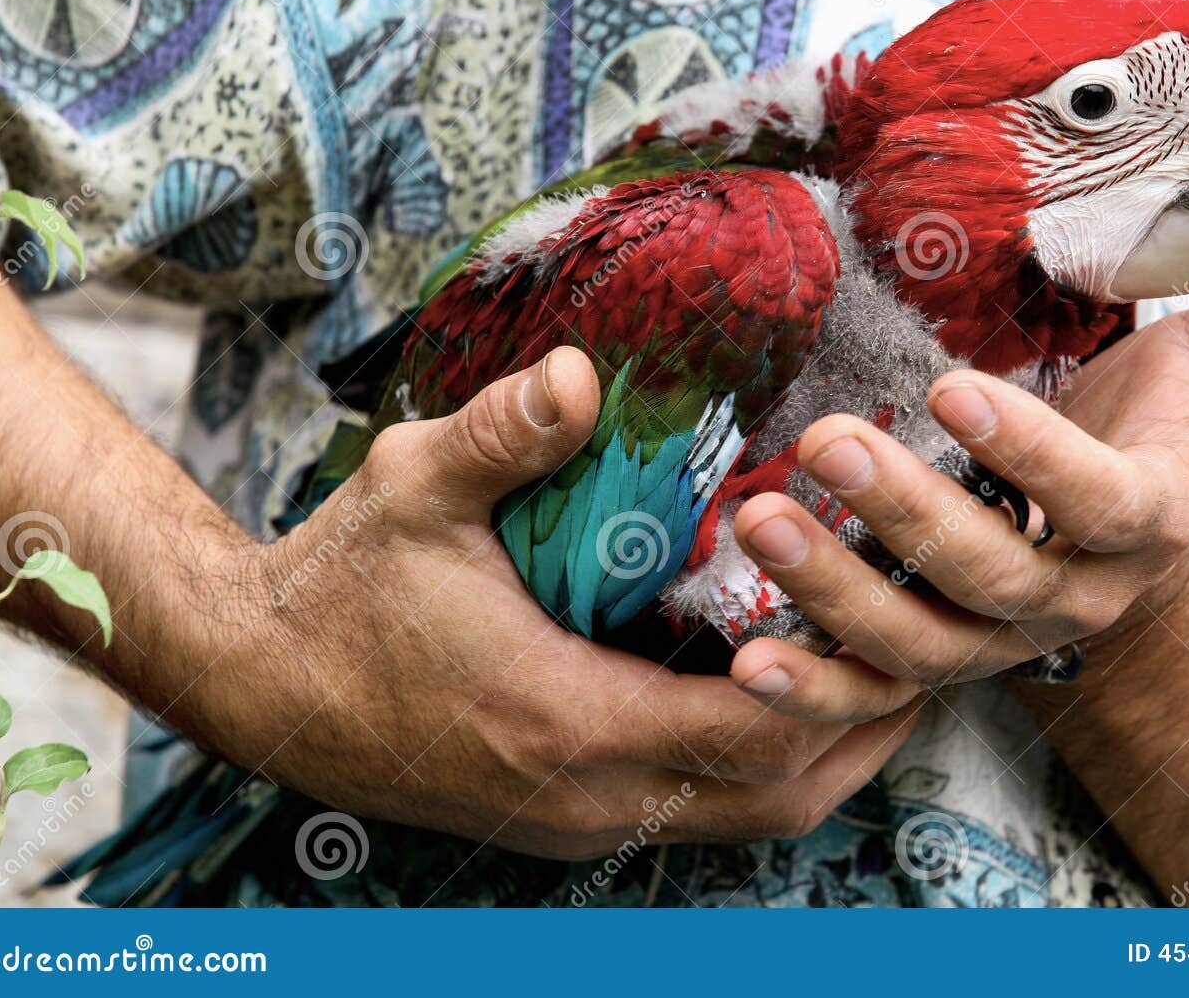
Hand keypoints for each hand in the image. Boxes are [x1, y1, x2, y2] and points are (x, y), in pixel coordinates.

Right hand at [173, 349, 914, 857]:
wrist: (262, 681)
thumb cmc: (341, 585)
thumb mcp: (412, 487)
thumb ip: (503, 432)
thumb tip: (584, 372)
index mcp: (567, 719)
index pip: (753, 731)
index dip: (844, 681)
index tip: (902, 612)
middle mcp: (586, 793)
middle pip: (779, 794)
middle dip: (867, 729)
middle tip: (926, 642)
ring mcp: (577, 816)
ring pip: (747, 816)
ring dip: (825, 752)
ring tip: (880, 668)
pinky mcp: (565, 814)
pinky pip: (699, 808)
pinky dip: (761, 761)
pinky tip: (782, 690)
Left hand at [727, 239, 1188, 720]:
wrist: (1107, 505)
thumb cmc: (1162, 418)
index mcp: (1143, 525)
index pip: (1097, 504)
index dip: (1032, 456)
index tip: (953, 385)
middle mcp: (1068, 598)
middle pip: (993, 581)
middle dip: (910, 521)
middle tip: (828, 447)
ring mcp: (991, 637)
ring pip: (919, 643)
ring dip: (837, 594)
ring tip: (761, 526)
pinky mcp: (928, 652)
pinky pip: (872, 694)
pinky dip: (813, 689)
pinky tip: (747, 662)